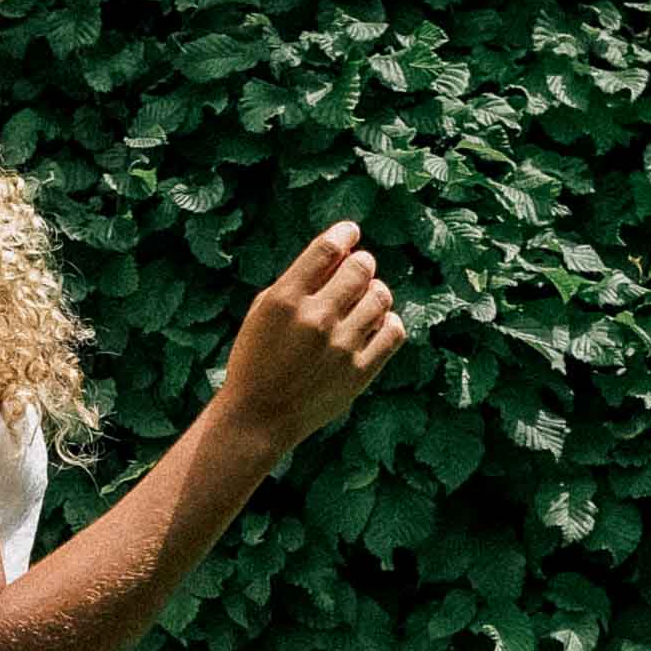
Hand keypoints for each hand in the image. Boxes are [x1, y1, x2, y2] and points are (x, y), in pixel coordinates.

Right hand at [216, 219, 408, 455]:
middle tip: (356, 271)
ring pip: (381, 297)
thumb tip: (340, 253)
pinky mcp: (359, 372)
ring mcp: (341, 347)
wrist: (258, 418)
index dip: (344, 233)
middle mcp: (316, 319)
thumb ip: (298, 281)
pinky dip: (388, 322)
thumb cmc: (256, 359)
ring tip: (362, 301)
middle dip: (361, 263)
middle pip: (361, 267)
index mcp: (285, 300)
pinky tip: (373, 325)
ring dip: (374, 292)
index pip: (327, 248)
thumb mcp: (262, 312)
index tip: (350, 232)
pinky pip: (394, 331)